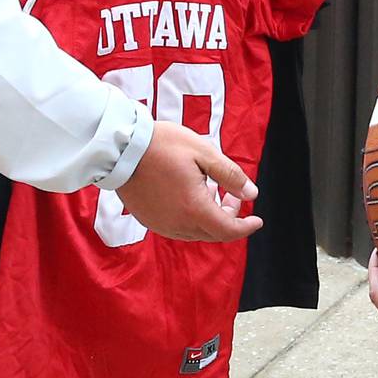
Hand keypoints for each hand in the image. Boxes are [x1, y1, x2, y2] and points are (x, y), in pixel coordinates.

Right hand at [117, 121, 262, 242]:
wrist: (121, 147)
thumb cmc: (163, 145)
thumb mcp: (204, 153)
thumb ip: (231, 175)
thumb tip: (252, 193)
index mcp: (194, 209)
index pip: (228, 230)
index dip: (246, 227)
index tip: (257, 220)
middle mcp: (178, 224)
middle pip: (213, 232)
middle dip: (229, 217)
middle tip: (232, 191)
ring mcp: (161, 224)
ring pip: (196, 231)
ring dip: (209, 216)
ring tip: (210, 188)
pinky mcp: (148, 220)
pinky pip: (177, 227)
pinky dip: (191, 217)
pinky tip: (189, 193)